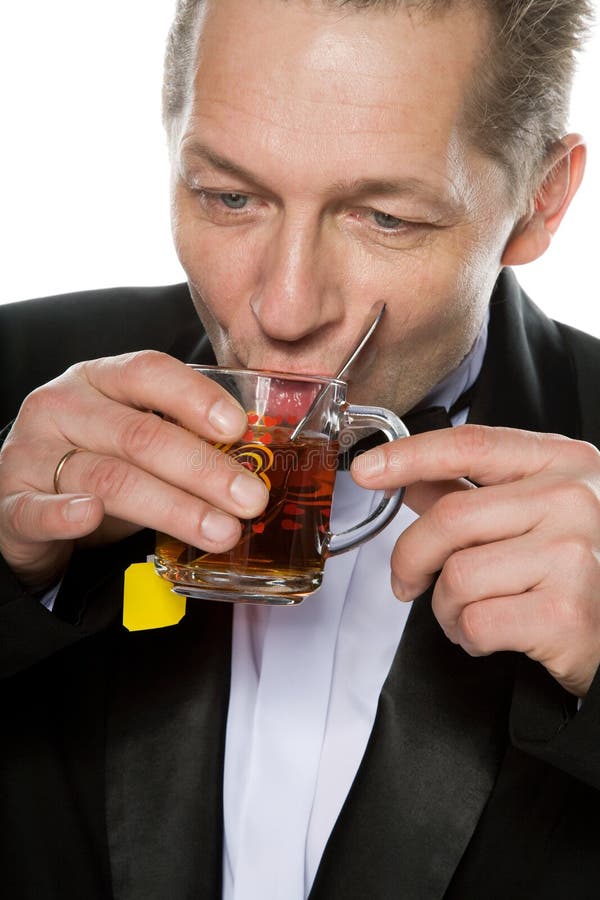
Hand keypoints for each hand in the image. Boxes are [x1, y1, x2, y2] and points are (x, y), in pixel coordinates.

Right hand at [0, 352, 267, 591]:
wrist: (24, 500)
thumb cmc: (95, 462)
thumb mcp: (137, 438)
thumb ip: (184, 438)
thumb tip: (258, 460)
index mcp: (98, 380)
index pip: (148, 373)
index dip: (196, 398)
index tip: (239, 428)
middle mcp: (63, 407)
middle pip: (139, 434)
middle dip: (204, 469)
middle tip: (249, 498)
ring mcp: (33, 454)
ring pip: (108, 478)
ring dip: (172, 507)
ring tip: (220, 530)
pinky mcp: (12, 504)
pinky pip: (39, 510)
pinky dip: (67, 514)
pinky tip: (91, 516)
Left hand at [352, 425, 599, 697]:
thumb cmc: (581, 567)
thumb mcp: (538, 512)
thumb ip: (472, 492)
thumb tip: (408, 479)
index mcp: (563, 463)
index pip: (471, 445)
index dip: (409, 455)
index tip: (366, 470)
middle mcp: (573, 501)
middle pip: (450, 517)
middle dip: (411, 557)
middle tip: (407, 581)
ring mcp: (573, 556)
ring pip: (456, 575)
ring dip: (445, 606)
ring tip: (471, 612)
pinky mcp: (566, 614)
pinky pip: (475, 620)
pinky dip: (468, 636)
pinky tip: (493, 635)